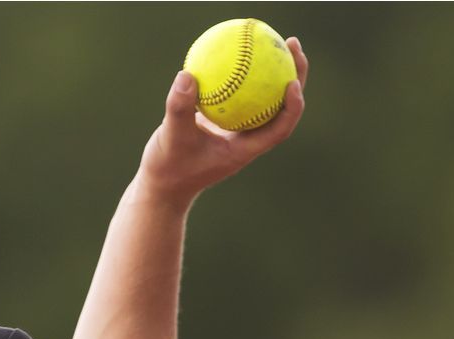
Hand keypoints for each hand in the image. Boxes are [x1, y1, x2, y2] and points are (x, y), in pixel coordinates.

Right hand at [136, 37, 307, 204]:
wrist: (161, 184)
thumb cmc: (168, 168)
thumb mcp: (171, 139)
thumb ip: (179, 109)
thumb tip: (186, 76)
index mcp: (243, 150)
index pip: (278, 130)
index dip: (292, 107)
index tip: (292, 83)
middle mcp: (245, 139)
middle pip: (280, 106)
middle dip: (292, 74)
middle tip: (291, 44)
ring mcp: (236, 130)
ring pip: (262, 98)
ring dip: (271, 69)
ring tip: (272, 38)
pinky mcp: (223, 122)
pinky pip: (238, 93)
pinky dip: (238, 73)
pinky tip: (233, 49)